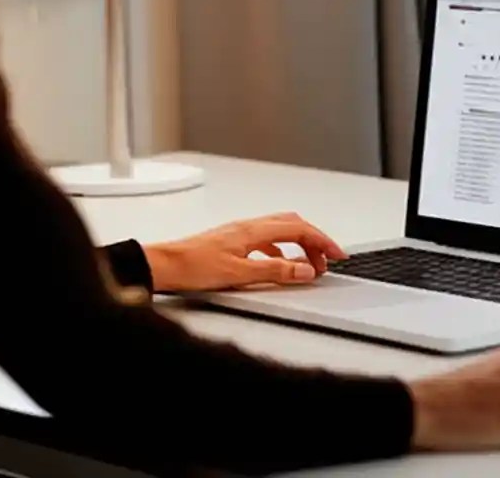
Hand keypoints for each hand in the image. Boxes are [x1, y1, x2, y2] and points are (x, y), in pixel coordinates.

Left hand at [142, 212, 348, 291]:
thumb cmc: (191, 266)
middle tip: (327, 259)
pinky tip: (279, 265)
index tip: (337, 254)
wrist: (162, 265)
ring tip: (308, 265)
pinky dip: (281, 250)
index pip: (299, 229)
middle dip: (314, 241)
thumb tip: (304, 270)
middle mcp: (248, 226)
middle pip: (293, 225)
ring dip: (299, 245)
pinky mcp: (232, 242)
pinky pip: (266, 240)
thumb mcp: (239, 274)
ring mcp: (239, 233)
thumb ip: (275, 272)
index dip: (322, 240)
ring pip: (280, 231)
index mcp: (253, 230)